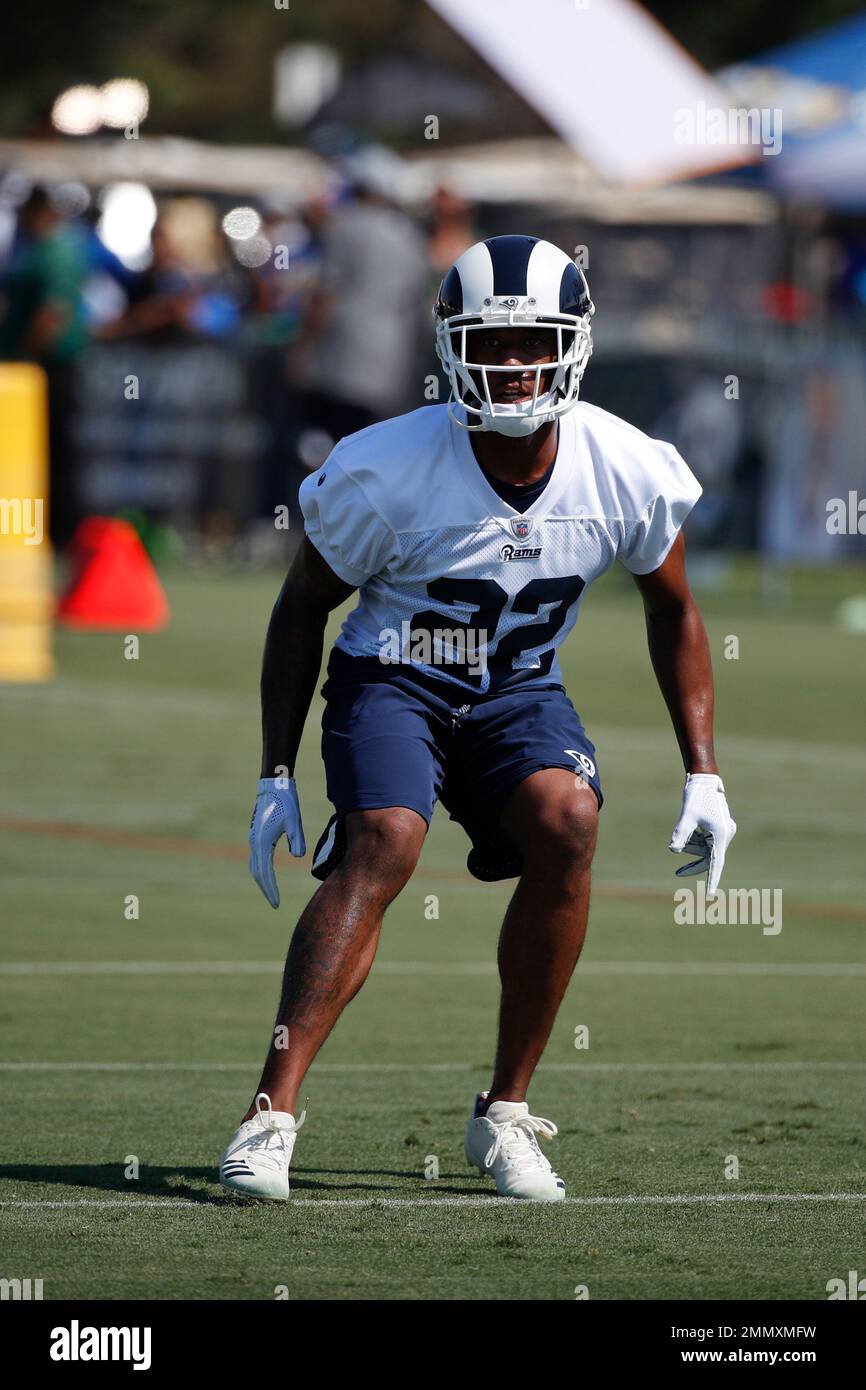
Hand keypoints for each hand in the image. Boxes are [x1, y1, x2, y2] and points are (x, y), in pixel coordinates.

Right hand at [248, 777, 305, 908]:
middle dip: (266, 889)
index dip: (271, 889)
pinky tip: (267, 876)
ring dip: (262, 881)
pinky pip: (256, 859)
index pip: (265, 873)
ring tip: (271, 894)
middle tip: (275, 904)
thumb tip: (298, 856)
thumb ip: (297, 840)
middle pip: (257, 873)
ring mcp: (253, 839)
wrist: (273, 785)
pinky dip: (260, 871)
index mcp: (262, 841)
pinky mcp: (256, 835)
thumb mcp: (295, 821)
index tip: (276, 903)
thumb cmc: (286, 802)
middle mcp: (254, 842)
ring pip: (254, 866)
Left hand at [669, 773, 735, 893]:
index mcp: (721, 834)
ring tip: (683, 830)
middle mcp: (725, 834)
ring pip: (705, 848)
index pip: (716, 862)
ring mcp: (722, 831)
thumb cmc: (696, 796)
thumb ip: (681, 834)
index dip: (712, 879)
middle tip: (677, 873)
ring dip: (692, 845)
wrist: (703, 779)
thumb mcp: (686, 816)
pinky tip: (689, 825)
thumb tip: (673, 850)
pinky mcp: (717, 828)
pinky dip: (694, 838)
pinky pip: (705, 840)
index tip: (710, 893)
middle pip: (709, 857)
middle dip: (693, 863)